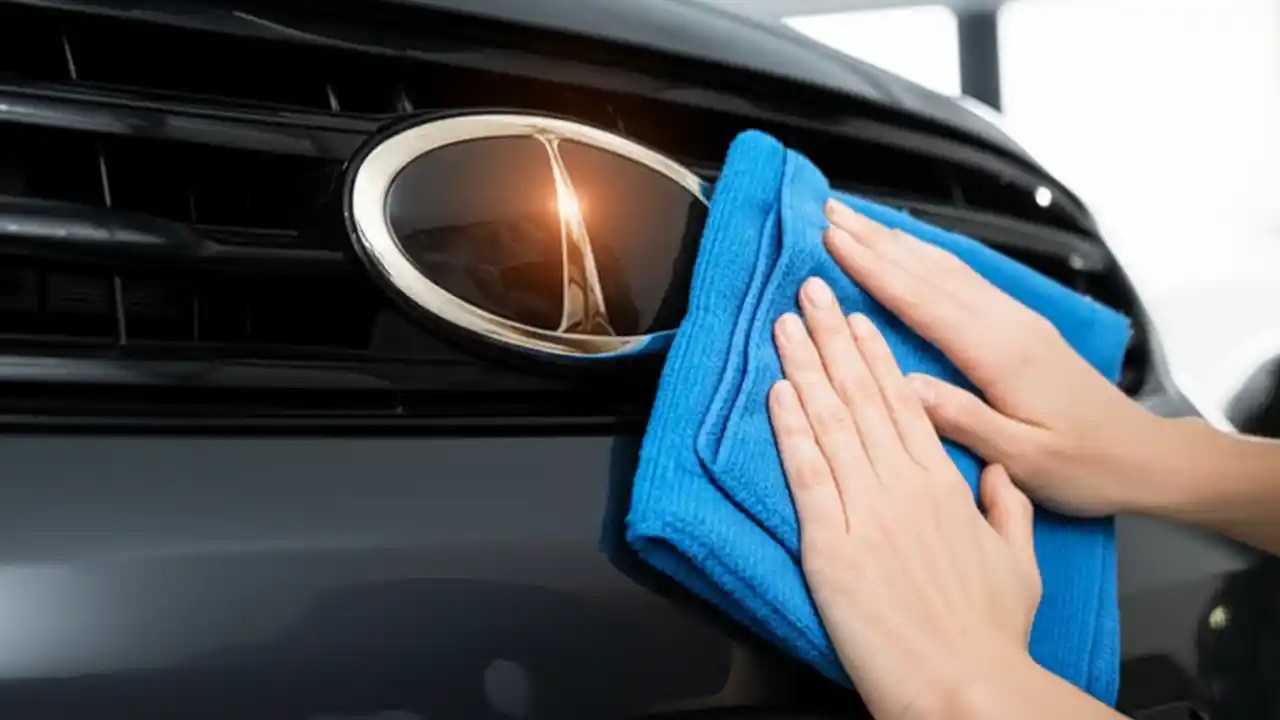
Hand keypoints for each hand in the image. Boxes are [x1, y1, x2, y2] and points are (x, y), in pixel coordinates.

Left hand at [768, 277, 1040, 719]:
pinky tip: (776, 391)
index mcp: (944, 486)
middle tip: (809, 292)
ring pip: (830, 422)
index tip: (856, 318)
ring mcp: (866, 512)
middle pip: (861, 397)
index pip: (904, 403)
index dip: (874, 356)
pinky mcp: (831, 546)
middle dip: (832, 338)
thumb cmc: (991, 634)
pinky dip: (789, 428)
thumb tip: (993, 473)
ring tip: (784, 323)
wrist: (967, 685)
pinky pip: (806, 473)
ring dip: (804, 367)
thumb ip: (1005, 508)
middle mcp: (904, 487)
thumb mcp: (1018, 563)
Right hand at [823, 200, 1165, 515]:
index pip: (924, 300)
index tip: (832, 240)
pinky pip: (961, 278)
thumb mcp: (1025, 458)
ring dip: (896, 241)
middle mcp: (1006, 323)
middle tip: (828, 211)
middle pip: (930, 269)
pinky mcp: (1019, 325)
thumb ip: (965, 420)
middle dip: (876, 238)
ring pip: (946, 267)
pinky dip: (924, 257)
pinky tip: (906, 251)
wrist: (1143, 456)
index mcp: (1001, 352)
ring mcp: (1015, 319)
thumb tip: (902, 386)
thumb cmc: (1085, 466)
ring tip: (854, 221)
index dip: (874, 268)